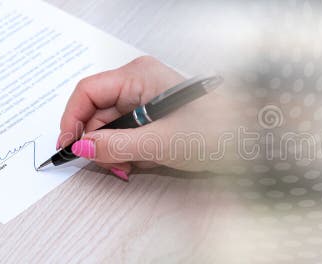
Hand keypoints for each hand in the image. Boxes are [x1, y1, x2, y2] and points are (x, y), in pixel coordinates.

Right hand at [58, 56, 245, 178]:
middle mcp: (140, 82)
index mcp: (139, 75)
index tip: (68, 147)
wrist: (253, 139)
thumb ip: (116, 146)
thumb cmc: (217, 130)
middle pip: (98, 112)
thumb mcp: (160, 143)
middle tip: (108, 165)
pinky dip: (131, 151)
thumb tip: (82, 148)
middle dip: (99, 142)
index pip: (88, 92)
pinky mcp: (156, 115)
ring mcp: (148, 98)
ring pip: (113, 126)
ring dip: (116, 151)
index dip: (72, 120)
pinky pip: (130, 132)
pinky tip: (145, 161)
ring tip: (132, 166)